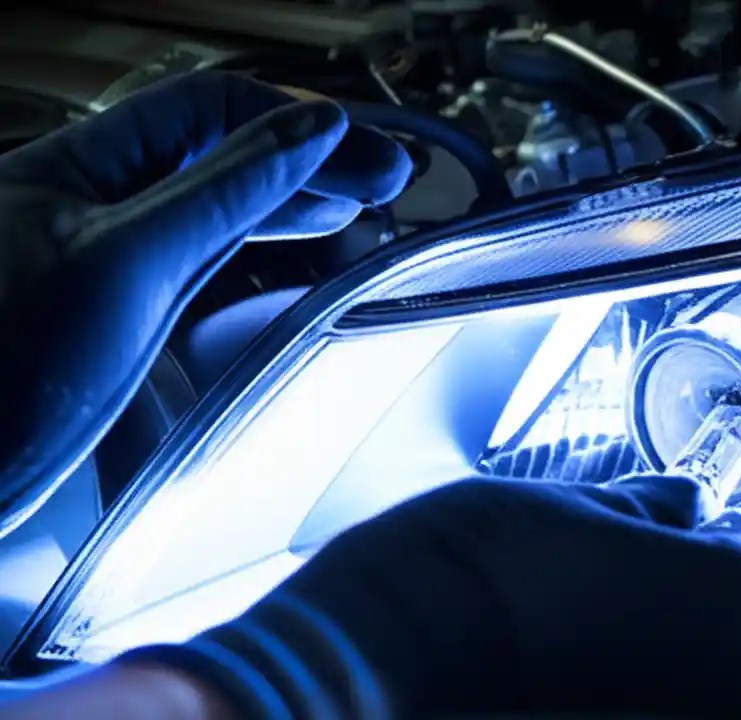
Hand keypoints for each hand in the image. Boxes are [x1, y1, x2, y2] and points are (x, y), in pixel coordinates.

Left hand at [0, 72, 410, 535]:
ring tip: (352, 205)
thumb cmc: (8, 370)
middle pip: (217, 149)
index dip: (299, 125)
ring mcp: (102, 254)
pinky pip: (197, 253)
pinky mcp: (112, 308)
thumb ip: (226, 190)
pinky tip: (284, 253)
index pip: (211, 110)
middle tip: (386, 180)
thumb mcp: (132, 263)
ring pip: (213, 200)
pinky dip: (251, 244)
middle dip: (305, 157)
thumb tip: (313, 129)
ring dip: (286, 197)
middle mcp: (91, 199)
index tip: (375, 160)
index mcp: (79, 164)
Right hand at [121, 475, 740, 718]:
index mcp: (737, 589)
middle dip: (702, 624)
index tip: (668, 551)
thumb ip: (648, 511)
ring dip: (683, 682)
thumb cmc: (461, 583)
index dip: (704, 545)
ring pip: (727, 702)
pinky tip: (587, 692)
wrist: (383, 669)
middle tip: (619, 616)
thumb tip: (684, 505)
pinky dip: (648, 708)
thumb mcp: (565, 510)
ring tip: (593, 666)